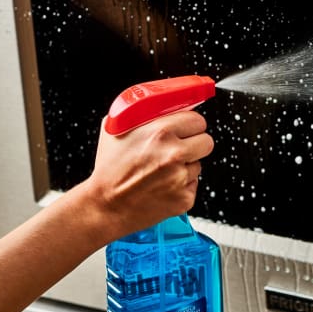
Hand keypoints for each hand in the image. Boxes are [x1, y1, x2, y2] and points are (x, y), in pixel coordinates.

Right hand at [86, 110, 213, 239]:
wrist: (105, 206)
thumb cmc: (109, 169)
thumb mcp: (117, 130)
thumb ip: (142, 115)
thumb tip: (163, 105)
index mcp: (160, 132)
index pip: (198, 120)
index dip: (190, 125)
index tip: (185, 129)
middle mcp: (174, 154)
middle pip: (207, 142)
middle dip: (195, 144)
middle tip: (179, 148)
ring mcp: (180, 178)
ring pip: (198, 165)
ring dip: (186, 166)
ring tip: (161, 171)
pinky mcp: (185, 198)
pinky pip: (193, 185)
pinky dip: (182, 186)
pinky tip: (162, 186)